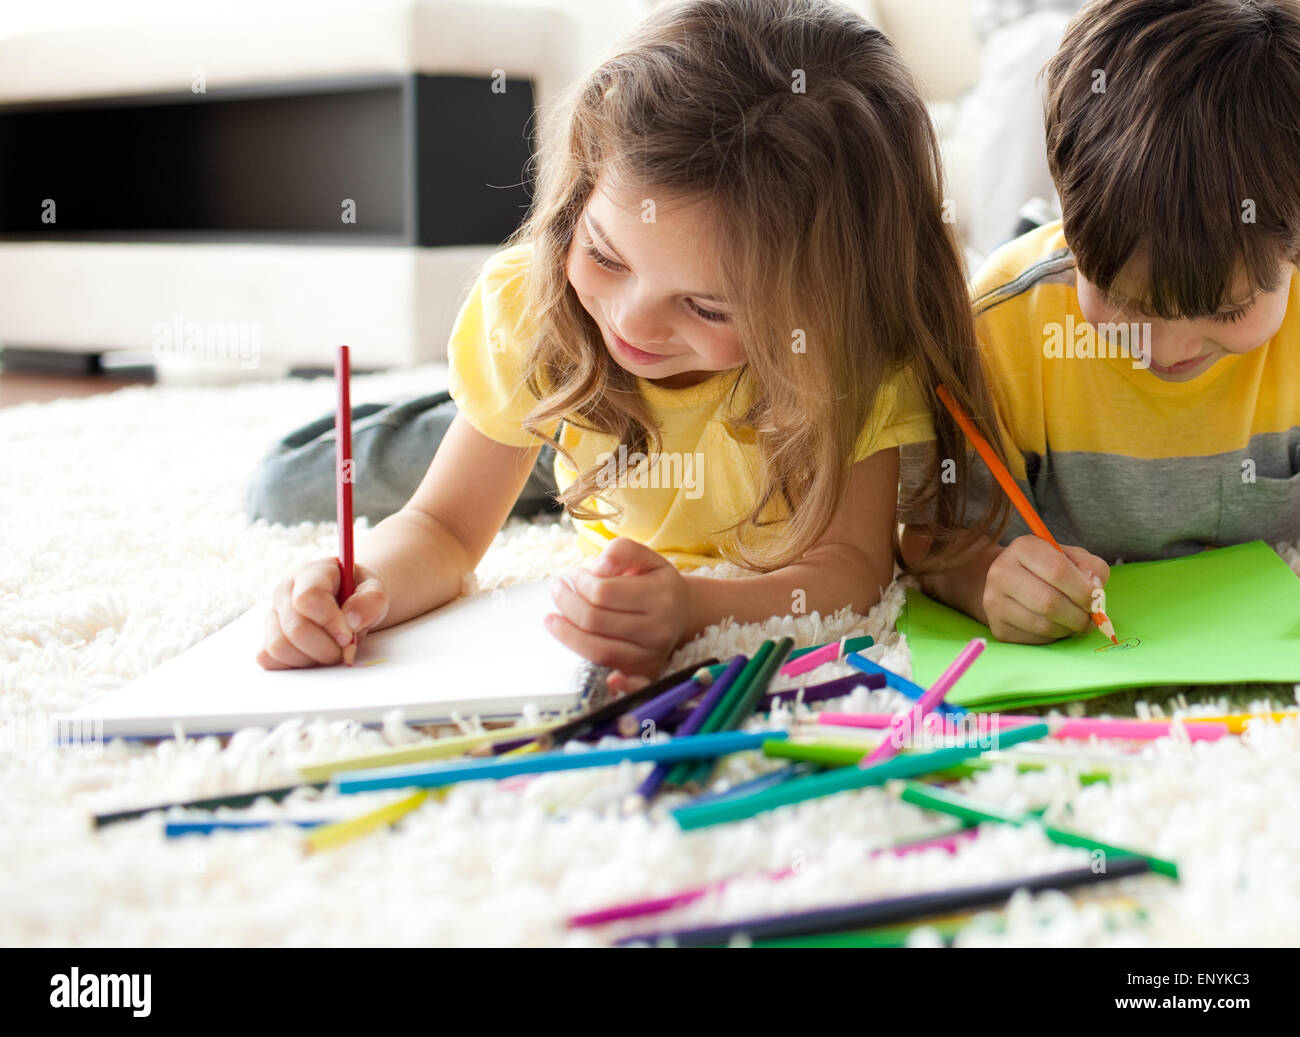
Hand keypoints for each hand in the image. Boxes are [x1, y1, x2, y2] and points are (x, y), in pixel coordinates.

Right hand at [257, 558, 388, 668]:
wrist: (348, 601)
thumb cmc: (359, 594)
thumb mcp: (375, 590)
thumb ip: (371, 600)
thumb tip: (351, 621)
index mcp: (310, 574)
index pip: (308, 599)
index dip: (329, 622)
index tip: (348, 636)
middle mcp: (284, 592)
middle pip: (295, 628)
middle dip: (326, 647)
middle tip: (345, 647)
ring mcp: (273, 615)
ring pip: (279, 647)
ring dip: (311, 658)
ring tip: (331, 651)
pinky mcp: (267, 637)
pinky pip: (269, 658)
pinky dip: (294, 664)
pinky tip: (313, 655)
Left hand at [545, 537, 687, 690]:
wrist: (684, 613)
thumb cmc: (657, 583)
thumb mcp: (646, 557)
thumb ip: (622, 551)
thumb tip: (597, 567)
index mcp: (660, 596)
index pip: (603, 592)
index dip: (579, 582)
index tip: (573, 574)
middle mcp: (658, 629)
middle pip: (594, 621)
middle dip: (566, 603)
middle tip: (558, 589)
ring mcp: (651, 655)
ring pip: (596, 649)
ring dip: (566, 633)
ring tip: (553, 617)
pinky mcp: (644, 672)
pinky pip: (614, 675)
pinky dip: (601, 675)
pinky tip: (584, 662)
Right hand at [982, 536, 1109, 643]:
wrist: (1009, 583)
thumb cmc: (1047, 569)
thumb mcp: (1071, 557)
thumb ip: (1091, 568)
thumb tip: (1095, 591)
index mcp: (1023, 548)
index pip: (1057, 570)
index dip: (1084, 590)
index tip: (1096, 601)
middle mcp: (1001, 572)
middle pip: (1049, 602)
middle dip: (1078, 616)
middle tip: (1091, 619)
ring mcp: (994, 601)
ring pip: (1043, 625)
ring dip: (1068, 629)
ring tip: (1075, 622)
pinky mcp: (998, 627)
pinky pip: (1035, 639)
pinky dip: (1054, 637)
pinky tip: (1056, 626)